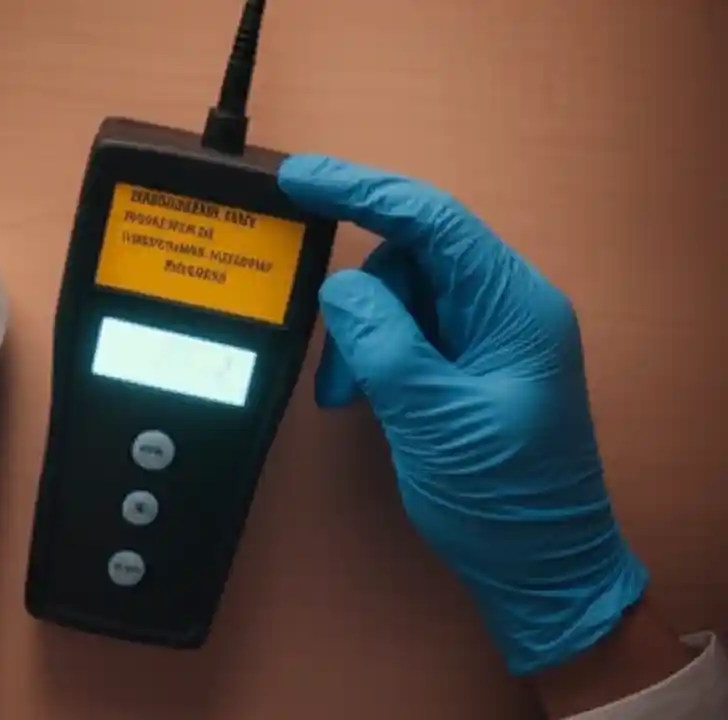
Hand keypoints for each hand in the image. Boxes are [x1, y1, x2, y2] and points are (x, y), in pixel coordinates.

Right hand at [279, 155, 646, 674]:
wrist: (538, 570)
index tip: (298, 178)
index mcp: (513, 306)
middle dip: (358, 304)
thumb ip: (384, 344)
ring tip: (346, 399)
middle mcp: (501, 308)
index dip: (362, 190)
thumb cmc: (503, 499)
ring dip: (360, 340)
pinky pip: (403, 334)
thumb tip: (340, 289)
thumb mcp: (436, 420)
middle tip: (332, 369)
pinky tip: (361, 398)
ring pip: (398, 299)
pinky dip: (371, 359)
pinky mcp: (462, 365)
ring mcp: (483, 337)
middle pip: (409, 261)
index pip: (432, 221)